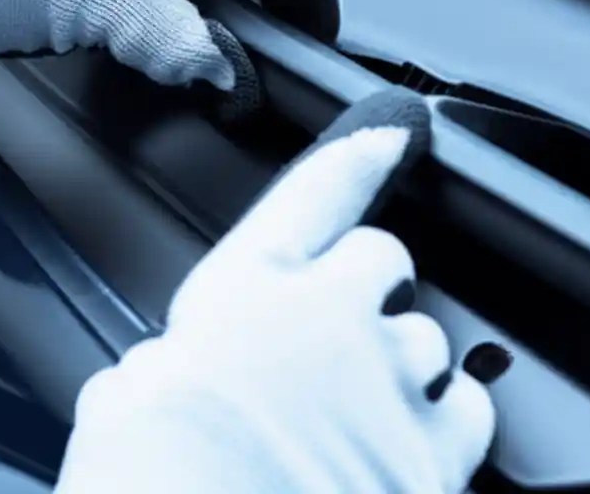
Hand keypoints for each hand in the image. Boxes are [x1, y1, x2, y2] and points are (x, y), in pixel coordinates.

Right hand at [55, 89, 494, 493]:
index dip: (359, 154)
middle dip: (363, 284)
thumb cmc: (153, 484)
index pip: (319, 192)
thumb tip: (171, 370)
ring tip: (353, 409)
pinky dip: (442, 418)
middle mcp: (333, 323)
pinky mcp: (437, 457)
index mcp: (247, 293)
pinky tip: (402, 443)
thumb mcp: (121, 407)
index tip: (393, 131)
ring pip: (427, 336)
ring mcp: (393, 388)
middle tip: (328, 333)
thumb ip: (164, 363)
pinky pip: (468, 409)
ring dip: (398, 359)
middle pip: (383, 259)